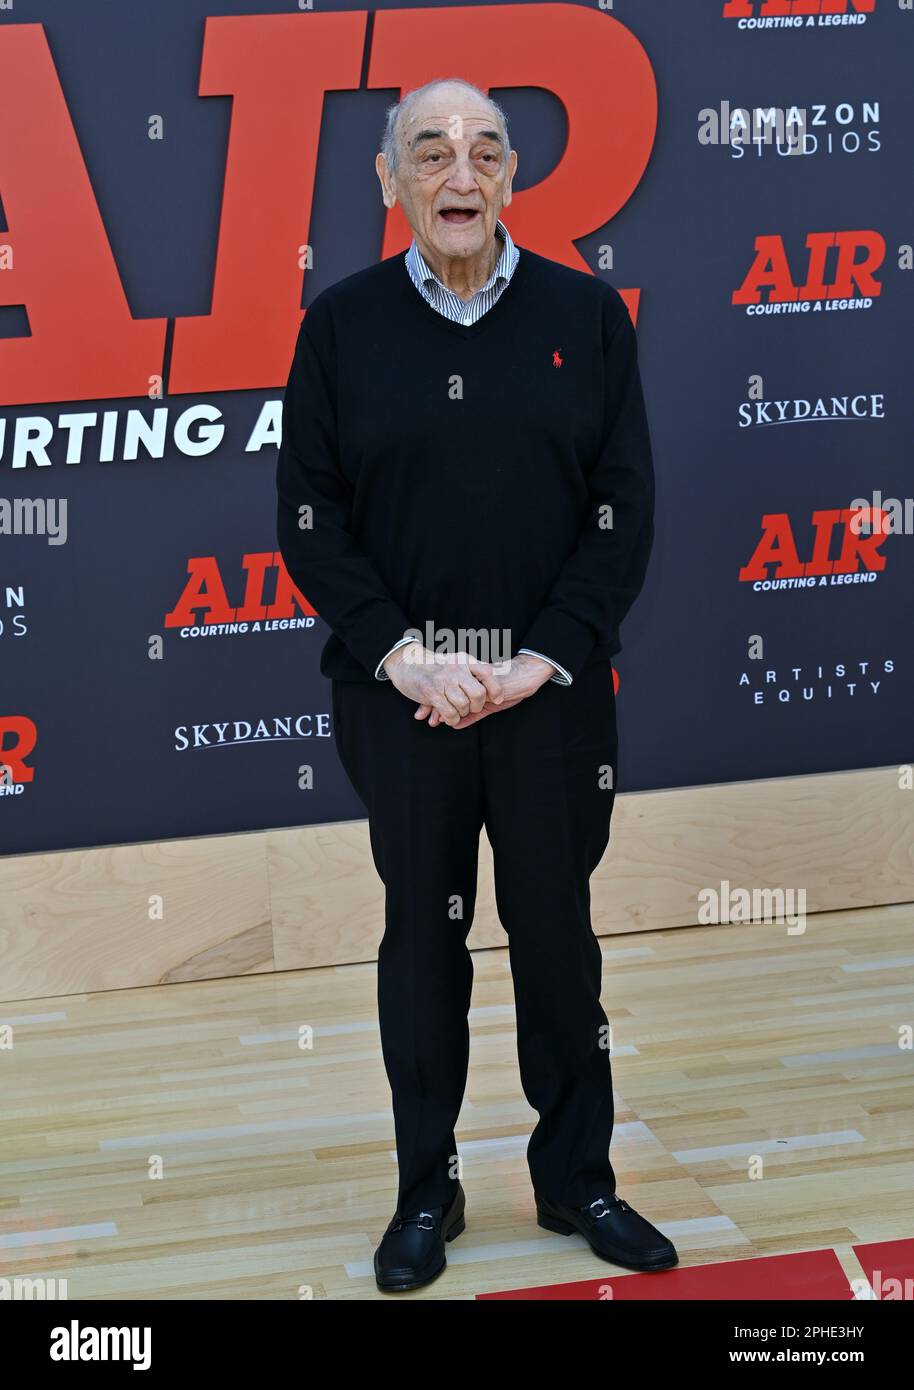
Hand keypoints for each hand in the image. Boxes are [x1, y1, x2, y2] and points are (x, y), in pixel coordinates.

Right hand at [382, 642, 505, 727]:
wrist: (405, 663)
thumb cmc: (431, 665)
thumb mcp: (454, 661)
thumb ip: (470, 669)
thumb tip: (494, 680)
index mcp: (464, 660)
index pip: (487, 672)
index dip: (496, 688)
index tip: (498, 699)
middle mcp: (456, 668)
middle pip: (478, 693)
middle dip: (477, 705)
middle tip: (472, 708)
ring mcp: (443, 680)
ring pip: (464, 705)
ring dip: (462, 713)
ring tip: (456, 712)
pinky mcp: (432, 692)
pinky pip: (449, 713)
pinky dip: (452, 719)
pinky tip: (449, 718)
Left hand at [418, 652, 554, 729]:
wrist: (525, 677)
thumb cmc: (507, 690)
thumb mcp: (487, 706)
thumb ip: (471, 714)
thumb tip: (455, 725)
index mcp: (466, 680)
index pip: (444, 690)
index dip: (433, 702)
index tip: (422, 714)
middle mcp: (467, 676)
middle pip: (444, 690)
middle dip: (433, 704)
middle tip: (423, 717)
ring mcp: (474, 677)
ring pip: (452, 693)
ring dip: (443, 708)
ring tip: (435, 720)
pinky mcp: (482, 682)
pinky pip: (468, 696)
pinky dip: (459, 711)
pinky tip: (453, 721)